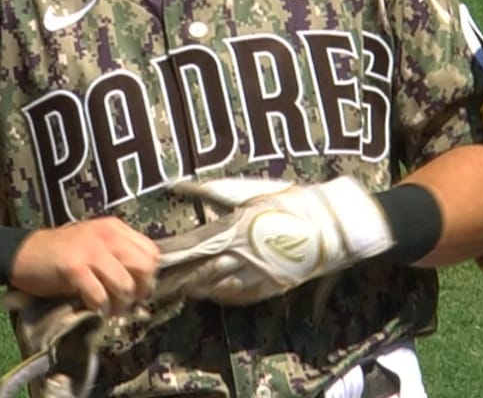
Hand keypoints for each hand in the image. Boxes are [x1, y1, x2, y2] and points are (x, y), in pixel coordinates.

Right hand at [8, 217, 159, 315]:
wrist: (23, 253)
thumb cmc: (62, 254)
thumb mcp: (96, 246)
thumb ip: (119, 257)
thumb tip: (144, 285)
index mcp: (115, 228)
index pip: (152, 253)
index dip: (148, 276)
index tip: (136, 290)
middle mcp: (107, 235)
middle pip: (145, 268)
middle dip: (139, 291)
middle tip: (124, 302)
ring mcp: (90, 250)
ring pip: (126, 285)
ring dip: (119, 304)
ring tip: (108, 309)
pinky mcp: (74, 267)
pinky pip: (100, 295)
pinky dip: (99, 308)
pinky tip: (92, 308)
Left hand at [157, 176, 392, 305]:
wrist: (333, 226)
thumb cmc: (291, 200)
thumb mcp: (249, 190)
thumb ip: (212, 191)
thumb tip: (179, 185)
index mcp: (233, 229)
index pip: (190, 246)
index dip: (168, 254)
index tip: (150, 258)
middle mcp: (240, 257)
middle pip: (196, 273)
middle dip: (172, 279)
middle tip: (151, 284)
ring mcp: (255, 276)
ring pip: (213, 289)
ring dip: (191, 289)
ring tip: (170, 292)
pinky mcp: (269, 288)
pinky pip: (236, 297)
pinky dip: (217, 297)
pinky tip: (205, 295)